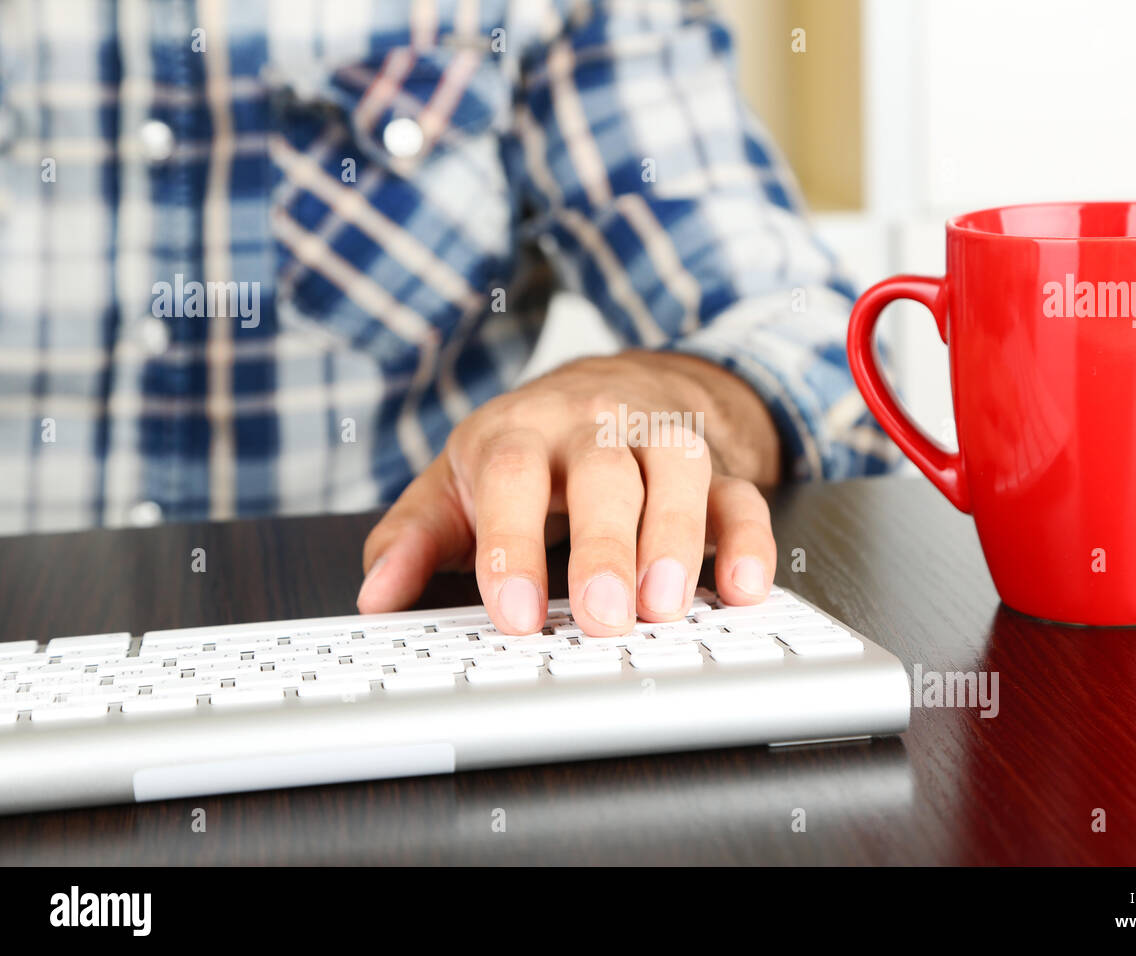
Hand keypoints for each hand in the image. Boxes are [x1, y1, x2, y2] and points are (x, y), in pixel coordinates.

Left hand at [356, 350, 780, 634]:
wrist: (616, 382)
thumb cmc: (529, 446)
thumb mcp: (457, 481)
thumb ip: (415, 535)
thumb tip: (374, 595)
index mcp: (520, 434)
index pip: (513, 474)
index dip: (511, 541)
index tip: (511, 612)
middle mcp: (594, 428)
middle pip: (603, 472)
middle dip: (605, 546)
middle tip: (603, 618)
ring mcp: (659, 440)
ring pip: (679, 469)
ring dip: (678, 537)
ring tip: (667, 606)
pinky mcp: (715, 464)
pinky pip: (740, 492)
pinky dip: (749, 538)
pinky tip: (744, 587)